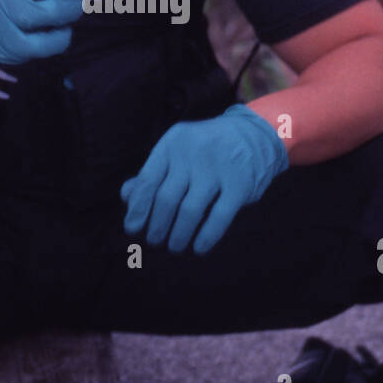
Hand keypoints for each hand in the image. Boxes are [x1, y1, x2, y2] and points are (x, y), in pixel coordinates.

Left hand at [120, 103, 288, 254]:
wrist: (255, 134)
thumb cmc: (206, 150)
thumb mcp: (177, 151)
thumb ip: (152, 173)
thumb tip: (127, 198)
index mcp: (173, 143)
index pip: (148, 180)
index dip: (138, 208)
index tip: (133, 228)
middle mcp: (193, 153)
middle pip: (166, 199)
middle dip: (156, 226)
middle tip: (154, 241)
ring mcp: (218, 168)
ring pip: (190, 211)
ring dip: (178, 236)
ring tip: (174, 246)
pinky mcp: (241, 184)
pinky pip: (219, 217)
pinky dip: (206, 237)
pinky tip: (199, 248)